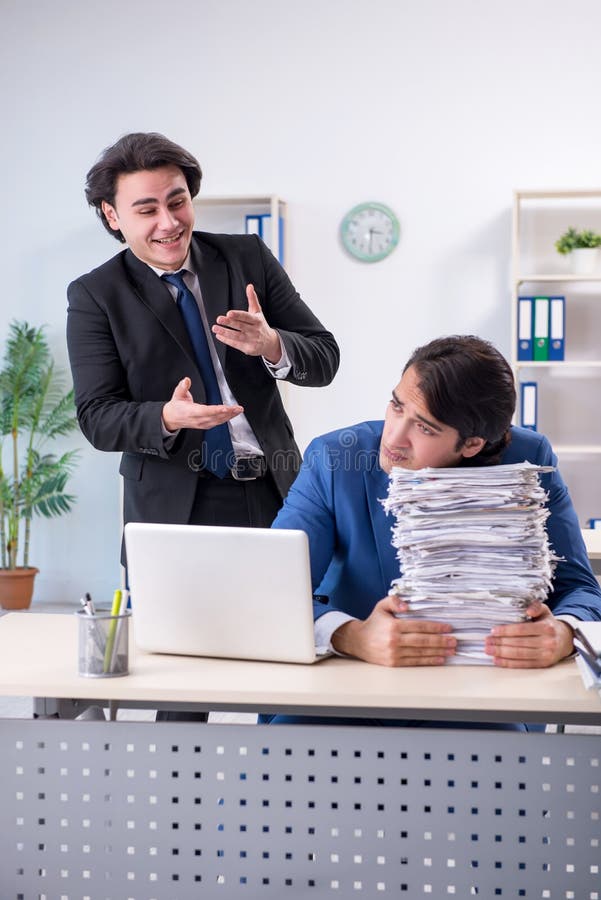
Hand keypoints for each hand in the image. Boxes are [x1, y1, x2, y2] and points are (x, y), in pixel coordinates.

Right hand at [162, 377, 242, 430]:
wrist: (171, 419)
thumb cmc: (176, 407)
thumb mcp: (177, 395)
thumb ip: (182, 387)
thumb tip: (186, 380)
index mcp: (191, 412)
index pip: (206, 411)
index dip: (216, 410)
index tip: (225, 408)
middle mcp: (198, 420)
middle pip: (215, 417)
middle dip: (228, 413)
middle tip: (238, 408)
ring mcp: (202, 424)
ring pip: (218, 421)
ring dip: (230, 416)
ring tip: (238, 410)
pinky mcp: (206, 425)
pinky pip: (218, 423)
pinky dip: (226, 419)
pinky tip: (232, 414)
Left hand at [212, 284, 281, 362]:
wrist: (270, 343)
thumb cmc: (260, 325)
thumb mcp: (258, 312)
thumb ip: (252, 299)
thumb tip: (249, 286)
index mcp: (257, 320)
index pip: (246, 317)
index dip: (238, 315)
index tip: (229, 313)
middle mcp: (254, 330)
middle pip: (240, 326)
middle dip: (229, 323)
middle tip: (218, 319)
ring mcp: (251, 340)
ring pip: (237, 336)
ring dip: (225, 332)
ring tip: (215, 328)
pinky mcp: (248, 348)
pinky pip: (236, 344)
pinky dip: (226, 340)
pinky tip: (219, 336)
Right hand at [331, 595, 456, 666]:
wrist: (358, 642)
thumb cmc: (373, 623)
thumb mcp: (381, 606)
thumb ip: (394, 601)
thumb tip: (407, 606)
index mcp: (393, 626)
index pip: (419, 626)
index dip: (435, 627)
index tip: (448, 628)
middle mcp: (394, 641)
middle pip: (423, 641)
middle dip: (441, 641)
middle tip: (454, 641)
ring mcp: (394, 653)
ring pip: (421, 653)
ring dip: (438, 652)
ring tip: (451, 651)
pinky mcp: (394, 663)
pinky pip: (415, 662)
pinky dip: (429, 661)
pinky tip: (439, 659)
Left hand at [484, 602, 573, 667]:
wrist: (566, 640)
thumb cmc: (549, 624)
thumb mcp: (545, 611)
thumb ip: (536, 606)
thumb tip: (528, 610)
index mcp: (547, 628)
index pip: (523, 629)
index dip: (507, 631)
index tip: (493, 630)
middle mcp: (547, 642)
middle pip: (519, 643)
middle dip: (500, 643)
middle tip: (487, 641)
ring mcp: (546, 655)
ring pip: (520, 655)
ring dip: (502, 653)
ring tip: (489, 650)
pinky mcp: (543, 664)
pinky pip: (523, 664)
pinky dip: (509, 663)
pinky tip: (498, 660)